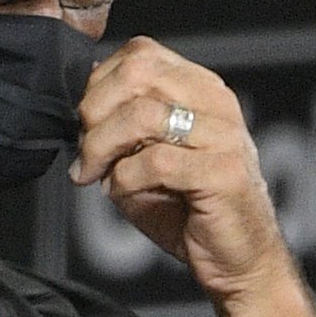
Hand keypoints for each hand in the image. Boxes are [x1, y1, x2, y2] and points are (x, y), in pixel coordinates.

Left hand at [72, 39, 293, 303]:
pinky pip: (156, 162)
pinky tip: (121, 193)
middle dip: (95, 110)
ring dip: (103, 146)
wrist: (237, 262)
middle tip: (83, 149)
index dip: (98, 84)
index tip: (83, 124)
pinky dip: (125, 178)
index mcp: (201, 89)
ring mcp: (225, 136)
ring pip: (143, 114)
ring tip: (94, 173)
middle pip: (138, 73)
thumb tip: (78, 103)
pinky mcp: (224, 173)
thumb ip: (121, 126)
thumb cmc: (188, 211)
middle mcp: (218, 103)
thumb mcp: (146, 157)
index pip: (141, 54)